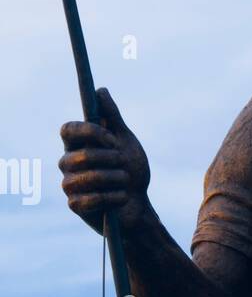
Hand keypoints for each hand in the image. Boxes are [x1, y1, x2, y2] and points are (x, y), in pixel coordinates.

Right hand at [59, 88, 150, 233]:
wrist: (138, 204)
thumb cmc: (130, 171)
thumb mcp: (126, 142)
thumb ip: (113, 118)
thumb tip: (101, 90)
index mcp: (78, 144)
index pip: (67, 130)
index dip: (88, 132)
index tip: (112, 139)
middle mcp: (68, 163)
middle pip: (79, 156)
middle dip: (109, 160)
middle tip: (123, 163)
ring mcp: (70, 185)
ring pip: (86, 178)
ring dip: (113, 179)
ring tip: (126, 181)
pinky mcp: (75, 205)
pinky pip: (90, 200)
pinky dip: (112, 197)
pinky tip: (122, 197)